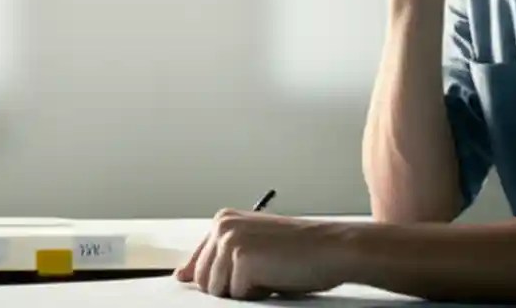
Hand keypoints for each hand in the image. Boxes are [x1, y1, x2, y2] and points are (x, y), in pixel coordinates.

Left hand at [172, 209, 356, 299]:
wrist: (332, 248)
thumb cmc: (299, 251)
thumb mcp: (253, 251)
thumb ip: (219, 259)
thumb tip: (182, 277)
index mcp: (223, 220)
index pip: (197, 261)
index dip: (208, 280)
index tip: (225, 286)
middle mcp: (222, 225)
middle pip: (203, 279)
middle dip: (229, 288)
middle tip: (261, 279)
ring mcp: (229, 239)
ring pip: (216, 289)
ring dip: (242, 292)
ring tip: (269, 276)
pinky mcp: (240, 257)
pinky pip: (237, 295)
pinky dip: (257, 295)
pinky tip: (275, 278)